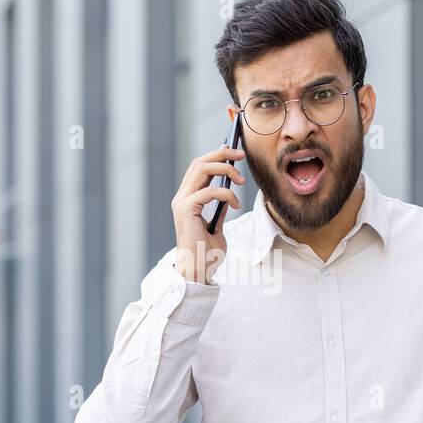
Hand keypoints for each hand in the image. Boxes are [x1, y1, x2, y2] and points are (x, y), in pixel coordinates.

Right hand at [171, 145, 245, 282]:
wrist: (198, 270)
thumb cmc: (207, 253)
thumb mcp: (217, 227)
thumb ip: (219, 210)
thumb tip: (228, 197)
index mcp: (187, 199)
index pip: (199, 168)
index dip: (216, 156)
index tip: (233, 152)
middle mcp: (181, 197)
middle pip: (199, 163)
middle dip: (222, 155)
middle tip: (241, 155)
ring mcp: (182, 202)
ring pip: (202, 169)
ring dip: (226, 169)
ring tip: (241, 180)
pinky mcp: (186, 209)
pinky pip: (210, 191)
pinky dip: (227, 194)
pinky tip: (236, 205)